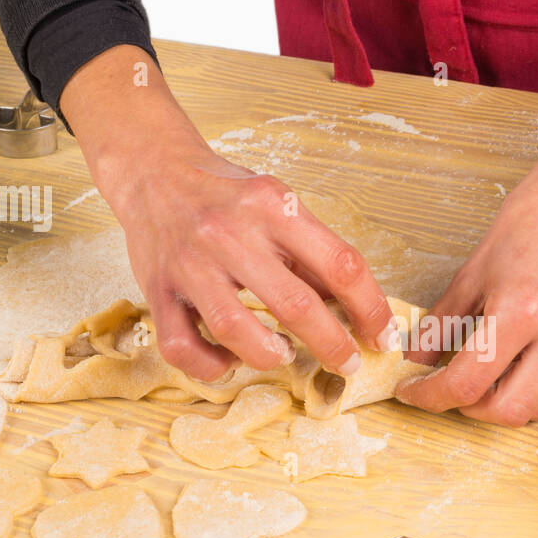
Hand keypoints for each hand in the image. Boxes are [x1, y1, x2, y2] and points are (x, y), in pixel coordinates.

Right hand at [59, 46, 397, 380]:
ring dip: (269, 355)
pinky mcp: (157, 291)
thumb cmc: (226, 194)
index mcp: (272, 207)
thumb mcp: (278, 205)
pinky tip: (230, 359)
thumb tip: (357, 308)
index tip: (383, 337)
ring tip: (283, 354)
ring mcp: (190, 265)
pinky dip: (211, 366)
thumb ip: (312, 253)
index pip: (340, 265)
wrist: (153, 171)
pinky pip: (182, 348)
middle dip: (332, 345)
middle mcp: (230, 233)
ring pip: (236, 330)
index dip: (371, 309)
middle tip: (347, 363)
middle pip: (295, 305)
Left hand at [397, 53, 537, 425]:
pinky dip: (534, 380)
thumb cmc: (536, 220)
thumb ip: (443, 322)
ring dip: (504, 401)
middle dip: (470, 410)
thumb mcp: (474, 270)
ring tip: (485, 372)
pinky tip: (523, 352)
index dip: (432, 396)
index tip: (416, 391)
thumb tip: (417, 359)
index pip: (467, 383)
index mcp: (522, 310)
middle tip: (450, 389)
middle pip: (507, 412)